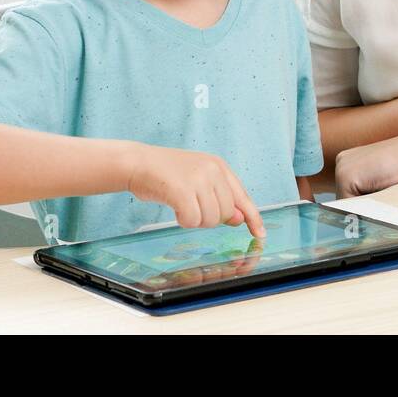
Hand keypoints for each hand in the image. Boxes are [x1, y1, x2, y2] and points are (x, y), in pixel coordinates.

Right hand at [127, 146, 266, 237]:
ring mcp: (198, 179)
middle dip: (210, 218)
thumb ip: (220, 198)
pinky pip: (193, 221)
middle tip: (191, 207)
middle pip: (226, 213)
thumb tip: (239, 219)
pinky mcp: (183, 190)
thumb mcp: (198, 181)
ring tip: (181, 205)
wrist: (137, 162)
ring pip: (211, 220)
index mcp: (219, 166)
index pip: (243, 197)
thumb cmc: (166, 174)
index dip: (253, 217)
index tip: (259, 233)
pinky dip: (183, 221)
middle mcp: (213, 170)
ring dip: (195, 220)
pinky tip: (175, 209)